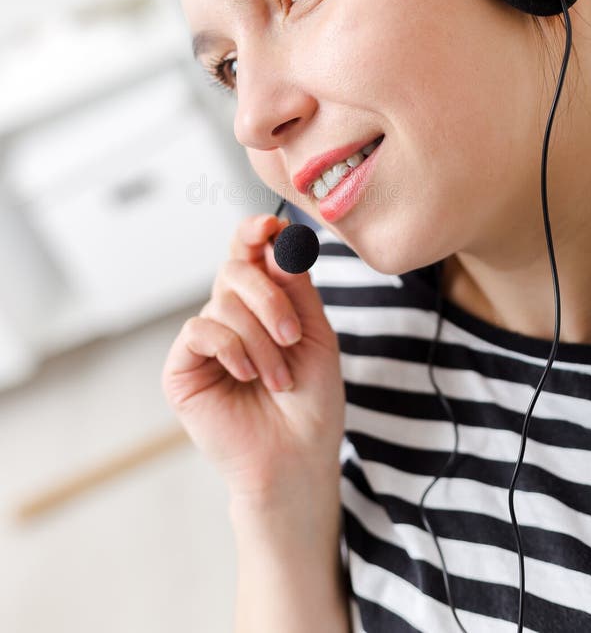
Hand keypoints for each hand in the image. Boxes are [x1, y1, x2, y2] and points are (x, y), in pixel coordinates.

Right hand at [161, 213, 344, 506]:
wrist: (297, 458)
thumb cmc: (312, 402)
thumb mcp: (315, 335)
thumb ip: (296, 288)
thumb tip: (279, 240)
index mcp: (261, 302)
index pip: (249, 252)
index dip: (255, 232)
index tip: (271, 225)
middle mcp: (229, 314)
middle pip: (235, 268)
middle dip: (269, 297)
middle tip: (292, 335)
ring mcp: (204, 341)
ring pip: (223, 303)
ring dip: (261, 341)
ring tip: (279, 379)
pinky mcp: (181, 368)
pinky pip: (200, 331)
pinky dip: (231, 349)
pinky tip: (247, 377)